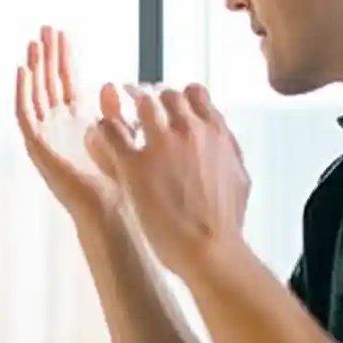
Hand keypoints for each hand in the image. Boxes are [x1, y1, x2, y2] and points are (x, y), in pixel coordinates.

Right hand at [15, 26, 122, 223]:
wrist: (107, 206)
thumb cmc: (115, 177)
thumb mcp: (118, 134)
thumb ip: (113, 109)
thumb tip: (110, 83)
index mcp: (75, 119)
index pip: (66, 79)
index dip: (64, 56)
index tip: (63, 32)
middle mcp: (57, 123)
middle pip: (48, 81)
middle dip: (48, 54)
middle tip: (46, 28)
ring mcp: (45, 133)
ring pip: (35, 92)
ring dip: (34, 67)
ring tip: (34, 42)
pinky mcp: (37, 146)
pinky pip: (25, 114)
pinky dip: (22, 92)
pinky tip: (23, 71)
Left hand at [93, 83, 249, 277]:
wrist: (210, 249)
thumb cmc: (226, 223)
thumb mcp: (239, 178)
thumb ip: (229, 151)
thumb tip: (224, 140)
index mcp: (216, 133)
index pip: (196, 94)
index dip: (180, 99)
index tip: (171, 109)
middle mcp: (190, 130)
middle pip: (167, 95)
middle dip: (153, 101)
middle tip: (139, 112)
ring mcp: (162, 144)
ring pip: (142, 103)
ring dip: (131, 110)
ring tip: (121, 122)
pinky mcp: (135, 164)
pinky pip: (111, 130)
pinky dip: (106, 129)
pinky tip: (103, 138)